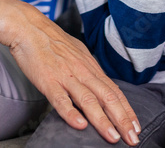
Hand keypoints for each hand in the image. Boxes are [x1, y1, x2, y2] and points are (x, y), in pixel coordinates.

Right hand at [0, 0, 139, 144]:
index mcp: (90, 67)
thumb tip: (100, 83)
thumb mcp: (77, 53)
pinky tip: (79, 125)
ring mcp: (66, 76)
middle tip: (132, 138)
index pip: (114, 91)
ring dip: (102, 120)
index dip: (127, 110)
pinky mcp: (48, 81)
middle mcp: (83, 72)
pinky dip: (71, 113)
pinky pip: (61, 99)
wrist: (29, 27)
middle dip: (122, 120)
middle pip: (108, 98)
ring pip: (88, 101)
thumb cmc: (52, 41)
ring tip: (112, 137)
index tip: (136, 127)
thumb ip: (89, 70)